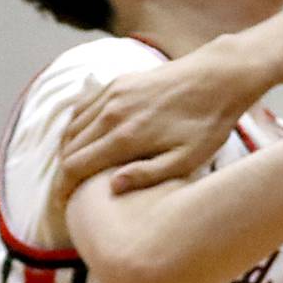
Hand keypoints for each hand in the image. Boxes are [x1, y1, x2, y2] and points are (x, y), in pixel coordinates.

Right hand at [60, 41, 252, 197]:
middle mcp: (111, 113)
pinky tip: (83, 141)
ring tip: (75, 173)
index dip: (63, 189)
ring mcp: (112, 94)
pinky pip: (82, 107)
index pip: (74, 166)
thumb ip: (149, 174)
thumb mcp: (187, 158)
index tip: (64, 206)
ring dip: (68, 152)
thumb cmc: (208, 123)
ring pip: (72, 128)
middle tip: (69, 195)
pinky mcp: (118, 82)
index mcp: (126, 136)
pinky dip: (75, 128)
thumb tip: (112, 188)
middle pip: (69, 149)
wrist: (219, 76)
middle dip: (64, 174)